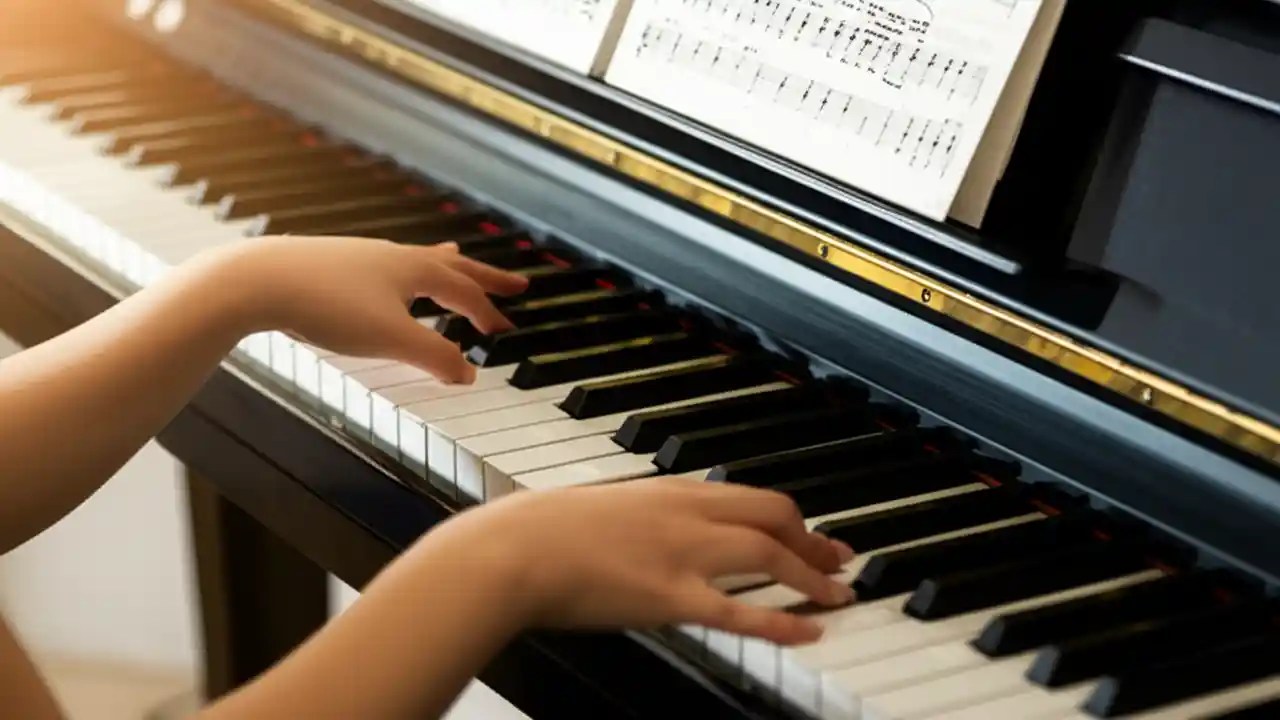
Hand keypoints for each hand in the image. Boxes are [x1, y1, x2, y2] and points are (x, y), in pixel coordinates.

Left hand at [204, 235, 528, 382]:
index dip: (487, 315)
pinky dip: (407, 273)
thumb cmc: (326, 305)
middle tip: (515, 285)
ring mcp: (364, 257)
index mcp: (416, 270)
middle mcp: (395, 256)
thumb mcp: (391, 338)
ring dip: (446, 267)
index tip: (503, 331)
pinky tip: (388, 279)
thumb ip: (435, 357)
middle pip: (453, 267)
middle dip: (485, 280)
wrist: (259, 279)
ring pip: (418, 260)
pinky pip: (388, 267)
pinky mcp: (336, 265)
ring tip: (455, 259)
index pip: (465, 293)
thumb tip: (469, 374)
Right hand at [428, 476, 856, 645]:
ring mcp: (680, 553)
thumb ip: (631, 518)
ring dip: (811, 574)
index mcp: (665, 491)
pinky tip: (810, 630)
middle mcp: (683, 513)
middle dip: (812, 538)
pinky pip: (740, 610)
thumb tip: (641, 532)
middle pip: (771, 514)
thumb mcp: (596, 509)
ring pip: (767, 554)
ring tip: (839, 594)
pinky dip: (782, 621)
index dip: (785, 515)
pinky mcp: (669, 597)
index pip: (745, 496)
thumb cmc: (536, 532)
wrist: (510, 551)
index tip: (806, 528)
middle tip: (840, 558)